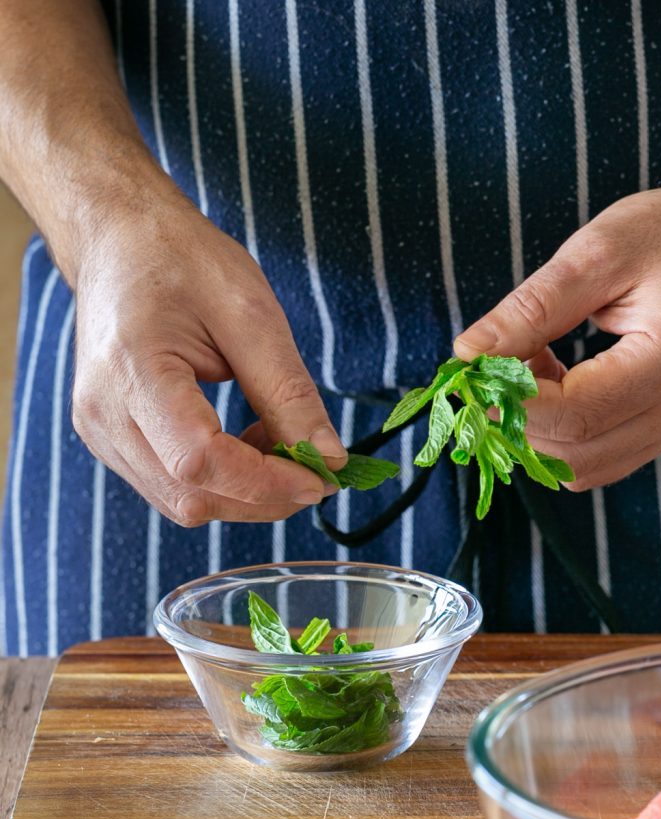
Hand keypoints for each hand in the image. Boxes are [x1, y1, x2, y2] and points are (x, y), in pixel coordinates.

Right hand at [72, 199, 345, 525]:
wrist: (118, 241)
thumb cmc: (181, 261)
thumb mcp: (250, 313)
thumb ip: (289, 392)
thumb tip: (330, 458)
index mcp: (132, 370)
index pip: (199, 461)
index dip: (266, 482)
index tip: (321, 478)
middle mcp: (103, 415)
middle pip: (190, 496)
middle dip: (264, 497)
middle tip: (318, 471)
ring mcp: (100, 433)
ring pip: (182, 503)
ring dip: (245, 493)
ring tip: (282, 449)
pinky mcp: (110, 441)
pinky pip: (171, 487)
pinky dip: (222, 482)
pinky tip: (249, 447)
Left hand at [453, 168, 660, 490]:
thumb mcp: (595, 253)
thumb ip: (530, 310)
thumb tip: (468, 355)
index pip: (577, 415)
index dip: (514, 403)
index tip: (475, 370)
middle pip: (577, 453)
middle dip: (519, 419)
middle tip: (494, 365)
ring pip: (584, 467)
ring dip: (539, 430)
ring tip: (531, 365)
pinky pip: (600, 457)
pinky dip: (562, 432)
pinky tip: (555, 382)